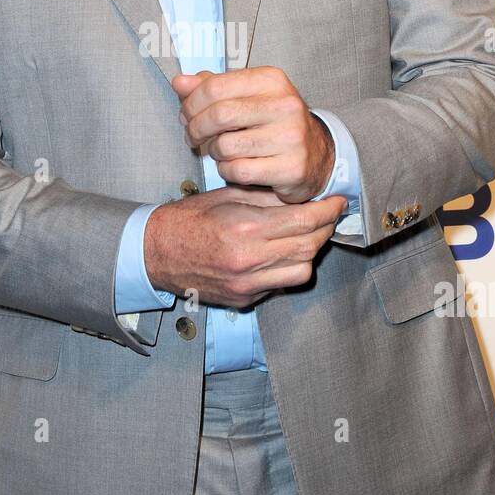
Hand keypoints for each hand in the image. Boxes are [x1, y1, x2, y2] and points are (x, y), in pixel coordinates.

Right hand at [144, 184, 346, 309]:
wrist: (156, 253)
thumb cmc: (189, 219)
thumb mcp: (228, 195)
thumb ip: (267, 197)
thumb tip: (303, 194)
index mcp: (246, 228)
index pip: (304, 221)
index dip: (328, 210)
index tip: (338, 201)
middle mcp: (249, 260)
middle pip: (309, 247)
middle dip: (325, 228)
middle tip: (328, 214)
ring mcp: (247, 285)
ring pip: (302, 270)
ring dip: (311, 251)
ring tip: (307, 234)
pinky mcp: (244, 299)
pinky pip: (280, 284)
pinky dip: (288, 267)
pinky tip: (282, 252)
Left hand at [172, 67, 335, 203]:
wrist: (316, 155)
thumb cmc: (273, 122)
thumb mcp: (246, 96)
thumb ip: (212, 87)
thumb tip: (179, 82)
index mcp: (272, 80)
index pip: (214, 86)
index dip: (190, 103)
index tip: (186, 114)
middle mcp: (285, 105)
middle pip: (218, 115)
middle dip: (195, 128)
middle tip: (193, 136)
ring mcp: (291, 138)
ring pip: (225, 146)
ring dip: (214, 151)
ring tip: (222, 150)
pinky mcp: (291, 168)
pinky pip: (238, 171)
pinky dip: (227, 171)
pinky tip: (235, 166)